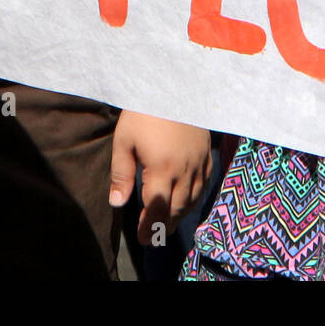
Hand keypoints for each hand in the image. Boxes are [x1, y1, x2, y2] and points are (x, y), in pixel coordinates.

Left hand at [110, 110, 211, 245]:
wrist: (173, 85)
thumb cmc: (144, 112)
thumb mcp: (124, 140)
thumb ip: (121, 174)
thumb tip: (118, 203)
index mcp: (162, 170)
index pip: (156, 210)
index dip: (149, 228)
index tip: (143, 240)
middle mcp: (184, 171)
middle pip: (176, 209)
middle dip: (163, 225)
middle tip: (152, 236)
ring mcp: (199, 163)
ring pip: (192, 200)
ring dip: (179, 214)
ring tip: (166, 221)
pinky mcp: (206, 153)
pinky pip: (204, 184)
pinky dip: (195, 198)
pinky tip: (186, 199)